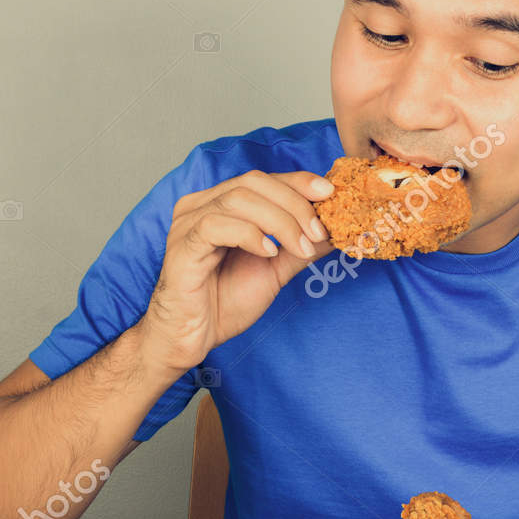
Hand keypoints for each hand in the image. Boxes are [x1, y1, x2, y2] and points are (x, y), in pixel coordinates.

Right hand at [137, 169, 333, 373]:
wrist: (191, 339)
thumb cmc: (224, 303)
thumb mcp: (274, 270)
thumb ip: (300, 247)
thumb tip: (337, 230)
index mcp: (220, 205)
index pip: (263, 180)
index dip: (298, 181)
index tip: (330, 193)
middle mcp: (201, 206)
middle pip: (253, 182)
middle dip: (294, 204)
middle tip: (318, 232)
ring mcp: (188, 223)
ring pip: (238, 199)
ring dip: (279, 221)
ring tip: (299, 248)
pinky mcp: (182, 246)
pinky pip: (215, 226)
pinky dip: (249, 234)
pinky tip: (268, 252)